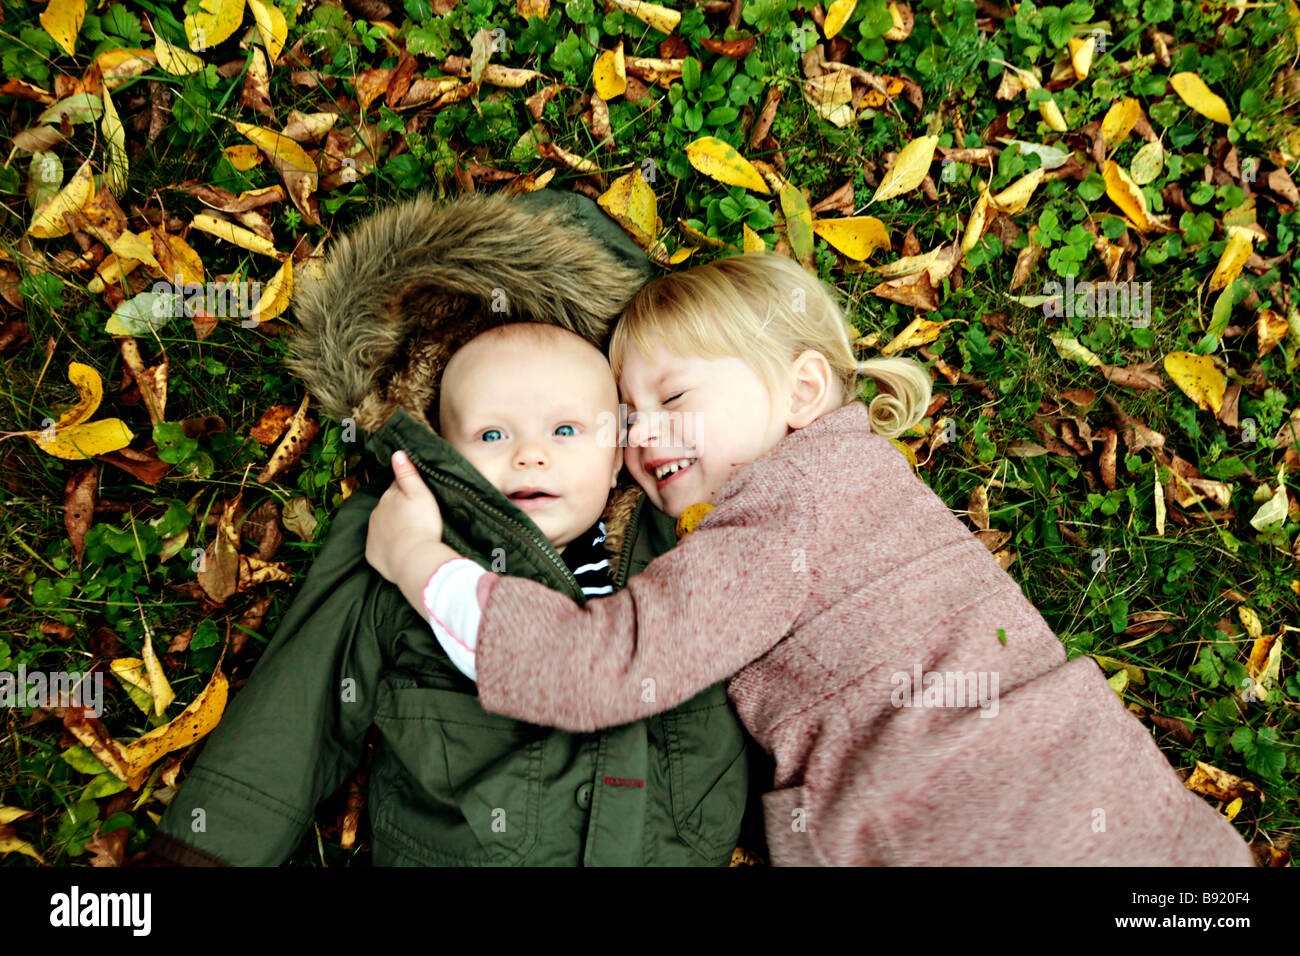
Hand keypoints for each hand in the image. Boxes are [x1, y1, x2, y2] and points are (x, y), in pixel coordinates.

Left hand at [366, 450, 445, 584]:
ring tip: (411, 534)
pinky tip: (401, 549)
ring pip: (383, 526)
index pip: (396, 488)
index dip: (408, 491)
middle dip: (399, 509)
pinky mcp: (372, 553)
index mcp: (388, 497)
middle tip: (417, 518)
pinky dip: (388, 547)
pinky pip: (380, 547)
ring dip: (393, 527)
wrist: (413, 559)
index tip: (418, 497)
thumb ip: (408, 473)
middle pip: (388, 507)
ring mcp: (372, 534)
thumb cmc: (422, 524)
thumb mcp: (420, 494)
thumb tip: (397, 453)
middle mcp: (376, 513)